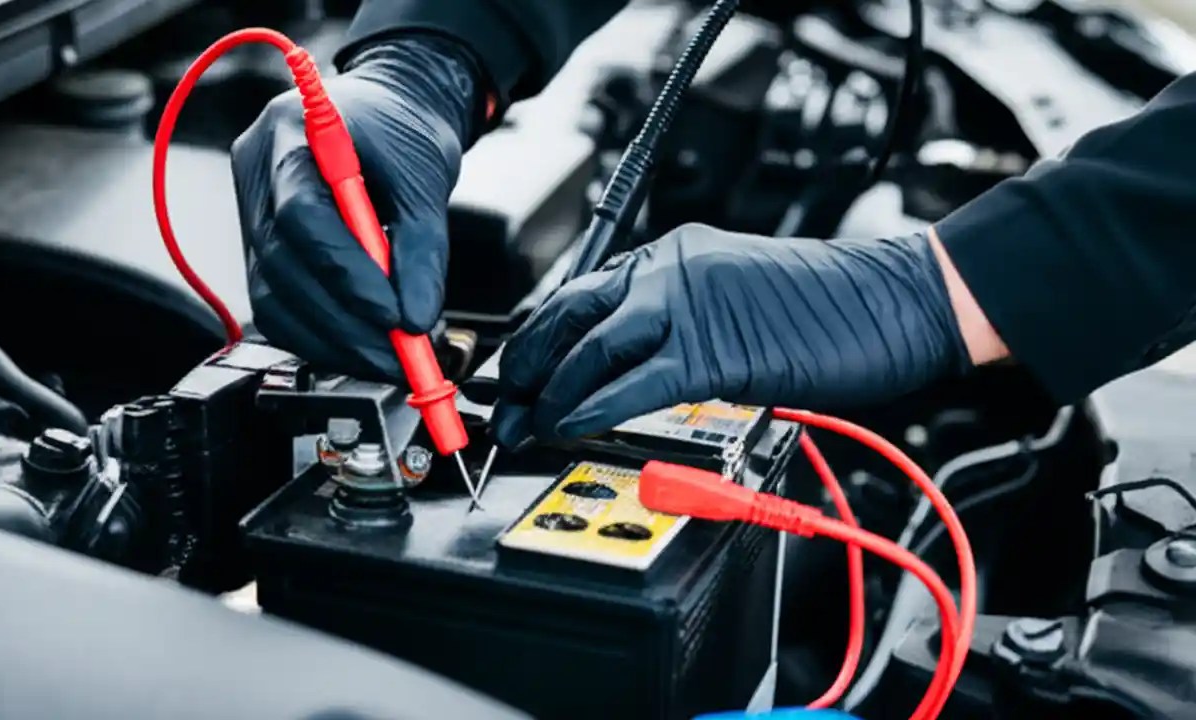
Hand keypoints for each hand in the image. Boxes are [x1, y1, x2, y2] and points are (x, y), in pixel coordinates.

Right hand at [231, 36, 480, 378]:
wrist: (386, 112)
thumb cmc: (401, 130)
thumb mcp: (426, 177)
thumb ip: (423, 248)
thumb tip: (417, 319)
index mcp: (287, 133)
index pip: (300, 214)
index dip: (346, 274)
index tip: (396, 316)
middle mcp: (255, 173)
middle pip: (282, 266)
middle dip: (346, 325)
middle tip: (402, 359)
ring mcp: (250, 213)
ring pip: (272, 299)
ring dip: (335, 343)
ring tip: (392, 362)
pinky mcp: (261, 250)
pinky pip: (278, 307)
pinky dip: (321, 338)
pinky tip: (362, 349)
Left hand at [492, 224, 968, 446]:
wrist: (897, 301)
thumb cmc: (830, 304)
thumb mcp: (737, 293)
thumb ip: (682, 318)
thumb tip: (636, 362)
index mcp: (675, 250)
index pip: (584, 290)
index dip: (542, 334)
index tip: (520, 366)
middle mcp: (672, 267)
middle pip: (572, 312)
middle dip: (527, 362)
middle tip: (504, 400)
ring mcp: (690, 304)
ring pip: (592, 348)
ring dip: (550, 392)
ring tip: (529, 424)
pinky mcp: (714, 350)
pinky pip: (634, 382)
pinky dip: (592, 406)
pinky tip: (570, 425)